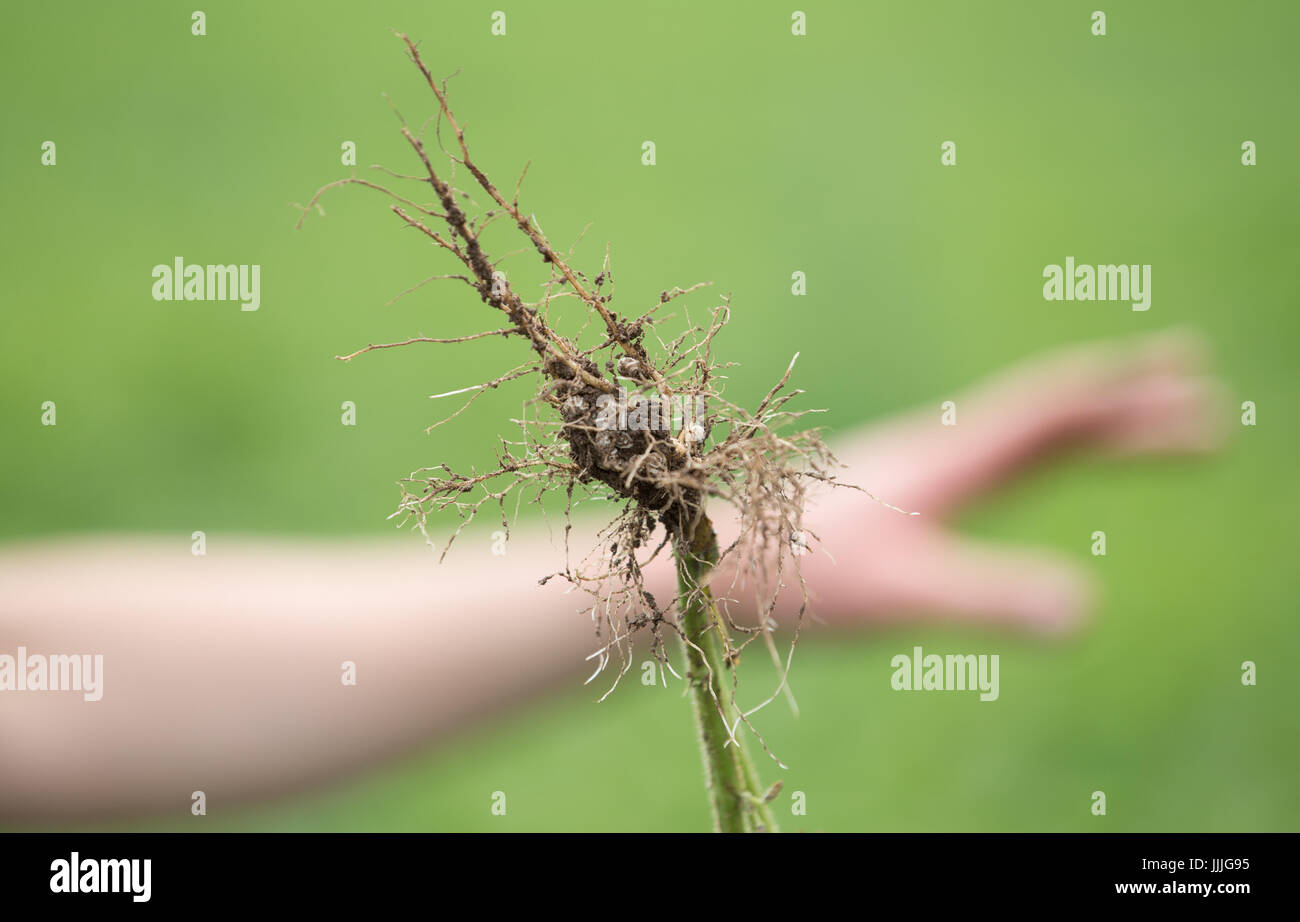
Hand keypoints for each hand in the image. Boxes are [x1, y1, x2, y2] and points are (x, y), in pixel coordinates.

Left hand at [793, 330, 1223, 632]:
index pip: (1054, 415)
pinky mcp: (886, 488)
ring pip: (1009, 429)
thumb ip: (987, 597)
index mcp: (945, 461)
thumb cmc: (794, 578)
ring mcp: (906, 464)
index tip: (1192, 381)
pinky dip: (1029, 445)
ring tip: (1121, 418)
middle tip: (1193, 387)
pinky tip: (1016, 463)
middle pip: (1043, 414)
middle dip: (1123, 404)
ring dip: (1077, 421)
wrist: (703, 562)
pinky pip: (981, 451)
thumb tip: (1084, 610)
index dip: (1127, 400)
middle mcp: (930, 448)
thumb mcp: (902, 595)